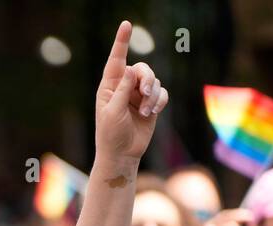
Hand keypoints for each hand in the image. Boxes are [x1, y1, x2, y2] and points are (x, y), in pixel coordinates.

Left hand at [94, 21, 167, 162]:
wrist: (122, 154)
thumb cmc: (110, 135)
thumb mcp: (112, 112)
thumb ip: (122, 90)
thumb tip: (129, 69)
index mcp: (109, 86)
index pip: (116, 60)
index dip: (122, 42)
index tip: (126, 24)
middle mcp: (124, 87)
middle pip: (142, 69)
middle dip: (147, 78)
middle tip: (145, 92)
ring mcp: (138, 95)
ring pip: (154, 80)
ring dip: (152, 94)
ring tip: (145, 111)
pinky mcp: (151, 104)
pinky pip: (162, 93)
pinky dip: (159, 101)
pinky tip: (151, 112)